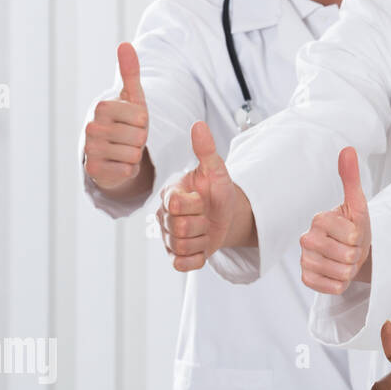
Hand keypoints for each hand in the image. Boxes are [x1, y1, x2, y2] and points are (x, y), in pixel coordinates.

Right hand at [84, 42, 149, 190]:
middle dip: (140, 140)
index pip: (142, 117)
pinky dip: (128, 169)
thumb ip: (130, 72)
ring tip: (124, 149)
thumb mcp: (133, 98)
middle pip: (139, 137)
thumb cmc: (126, 122)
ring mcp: (90, 149)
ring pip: (133, 154)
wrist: (111, 152)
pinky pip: (126, 170)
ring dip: (134, 154)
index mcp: (102, 106)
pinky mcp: (93, 170)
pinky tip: (118, 163)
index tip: (133, 122)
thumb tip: (125, 44)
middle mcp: (91, 127)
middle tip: (129, 138)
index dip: (143, 122)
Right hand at [157, 121, 237, 270]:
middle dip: (202, 223)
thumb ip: (206, 150)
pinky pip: (183, 264)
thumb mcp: (217, 171)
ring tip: (205, 229)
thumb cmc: (218, 191)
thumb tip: (198, 125)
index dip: (196, 204)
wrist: (227, 215)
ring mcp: (168, 237)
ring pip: (183, 246)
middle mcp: (163, 216)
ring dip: (202, 240)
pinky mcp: (176, 256)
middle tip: (206, 216)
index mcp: (169, 194)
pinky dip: (198, 258)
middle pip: (181, 228)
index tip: (202, 199)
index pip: (177, 204)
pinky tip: (202, 246)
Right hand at [300, 147, 371, 293]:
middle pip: (344, 255)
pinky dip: (342, 283)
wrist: (353, 251)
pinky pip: (332, 287)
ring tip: (347, 260)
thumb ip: (351, 178)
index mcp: (319, 219)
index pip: (349, 234)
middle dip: (356, 254)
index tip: (355, 233)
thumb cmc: (355, 227)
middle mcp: (306, 239)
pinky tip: (338, 273)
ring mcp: (305, 259)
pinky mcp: (307, 278)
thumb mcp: (358, 204)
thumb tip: (347, 149)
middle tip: (352, 249)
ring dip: (350, 269)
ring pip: (340, 272)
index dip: (359, 237)